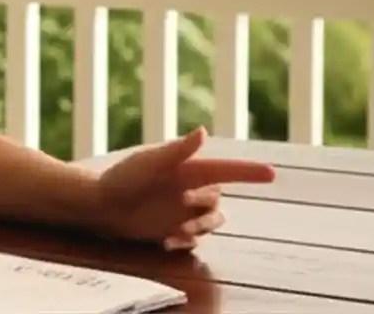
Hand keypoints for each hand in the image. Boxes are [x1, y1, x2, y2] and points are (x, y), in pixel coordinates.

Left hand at [92, 127, 274, 250]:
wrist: (101, 204)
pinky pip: (195, 240)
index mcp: (191, 169)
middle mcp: (192, 188)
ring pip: (212, 222)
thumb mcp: (150, 162)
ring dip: (200, 229)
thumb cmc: (123, 177)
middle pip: (219, 201)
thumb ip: (178, 150)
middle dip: (206, 209)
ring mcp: (185, 210)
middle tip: (183, 209)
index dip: (250, 172)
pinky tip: (166, 242)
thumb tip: (203, 131)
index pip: (228, 170)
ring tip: (175, 234)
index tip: (272, 173)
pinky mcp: (175, 228)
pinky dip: (186, 242)